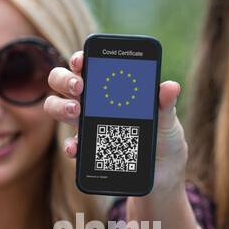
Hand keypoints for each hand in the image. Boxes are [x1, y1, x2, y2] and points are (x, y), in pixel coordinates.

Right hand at [44, 50, 187, 193]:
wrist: (163, 170)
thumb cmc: (163, 136)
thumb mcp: (166, 118)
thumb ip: (165, 103)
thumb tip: (171, 86)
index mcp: (110, 87)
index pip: (88, 66)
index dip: (80, 59)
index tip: (82, 61)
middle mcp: (92, 102)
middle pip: (63, 82)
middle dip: (65, 79)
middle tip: (79, 87)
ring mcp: (86, 125)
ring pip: (58, 108)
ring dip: (60, 106)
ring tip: (75, 111)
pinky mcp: (87, 150)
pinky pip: (71, 145)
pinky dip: (69, 145)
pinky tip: (75, 149)